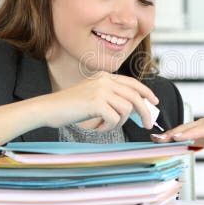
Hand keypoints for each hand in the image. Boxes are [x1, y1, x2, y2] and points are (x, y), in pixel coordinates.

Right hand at [43, 71, 158, 129]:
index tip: (154, 102)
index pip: (133, 83)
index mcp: (105, 77)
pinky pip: (115, 119)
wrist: (48, 108)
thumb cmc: (70, 106)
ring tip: (104, 124)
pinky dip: (108, 127)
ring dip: (119, 122)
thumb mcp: (93, 96)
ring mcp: (101, 90)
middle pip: (136, 97)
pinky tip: (97, 127)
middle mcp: (105, 81)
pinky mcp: (96, 102)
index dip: (147, 92)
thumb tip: (134, 109)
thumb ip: (112, 97)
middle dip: (144, 113)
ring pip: (127, 109)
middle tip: (146, 125)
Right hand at [153, 116, 203, 186]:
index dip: (188, 134)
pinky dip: (171, 137)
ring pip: (181, 130)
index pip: (200, 130)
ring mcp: (197, 127)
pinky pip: (181, 134)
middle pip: (186, 128)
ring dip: (168, 135)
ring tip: (154, 140)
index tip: (176, 138)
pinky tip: (159, 142)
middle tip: (158, 139)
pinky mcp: (194, 132)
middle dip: (172, 133)